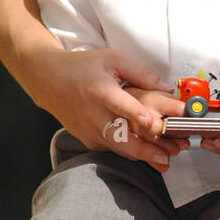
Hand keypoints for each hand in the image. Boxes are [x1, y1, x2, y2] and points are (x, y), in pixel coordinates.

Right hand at [38, 48, 188, 172]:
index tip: (156, 124)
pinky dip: (131, 152)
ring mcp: (90, 130)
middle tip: (170, 154)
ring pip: (119, 149)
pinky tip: (148, 154)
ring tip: (165, 159)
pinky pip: (113, 149)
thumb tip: (167, 88)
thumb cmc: (83, 68)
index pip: (121, 106)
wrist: (49, 81)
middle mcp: (93, 114)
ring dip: (143, 155)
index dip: (139, 115)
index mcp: (100, 91)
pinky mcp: (89, 140)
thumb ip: (142, 74)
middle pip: (122, 137)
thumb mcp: (114, 60)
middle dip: (147, 149)